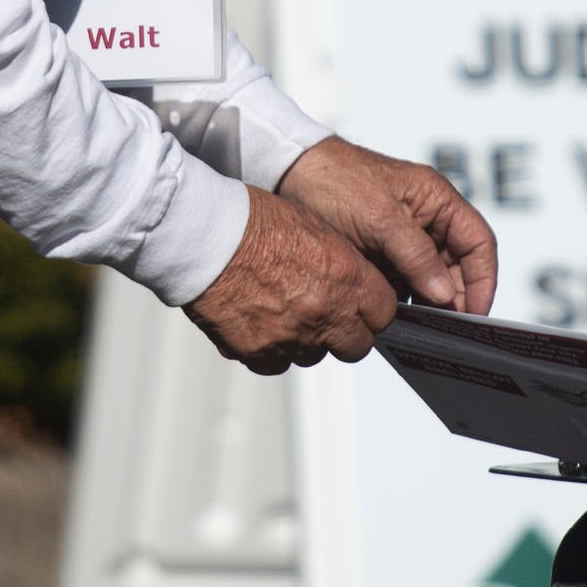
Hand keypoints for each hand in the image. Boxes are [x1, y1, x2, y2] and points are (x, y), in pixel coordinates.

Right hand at [187, 187, 397, 373]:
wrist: (202, 237)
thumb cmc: (251, 222)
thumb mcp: (314, 228)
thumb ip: (341, 265)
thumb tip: (351, 286)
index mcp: (345, 276)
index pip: (384, 313)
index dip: (372, 310)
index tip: (363, 307)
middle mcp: (324, 311)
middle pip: (357, 345)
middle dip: (346, 333)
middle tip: (328, 316)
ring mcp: (292, 337)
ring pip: (314, 356)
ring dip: (306, 340)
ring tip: (282, 310)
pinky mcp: (258, 353)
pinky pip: (275, 364)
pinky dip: (270, 350)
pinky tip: (258, 322)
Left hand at [273, 138, 497, 314]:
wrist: (290, 174)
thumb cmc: (337, 181)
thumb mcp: (380, 218)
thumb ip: (416, 256)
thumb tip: (446, 294)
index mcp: (438, 200)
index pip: (479, 242)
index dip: (483, 279)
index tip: (475, 313)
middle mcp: (428, 220)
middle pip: (459, 266)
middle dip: (457, 298)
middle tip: (450, 332)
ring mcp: (406, 239)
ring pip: (432, 280)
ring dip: (431, 305)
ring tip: (426, 332)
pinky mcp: (384, 255)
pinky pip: (405, 284)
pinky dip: (406, 303)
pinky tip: (400, 322)